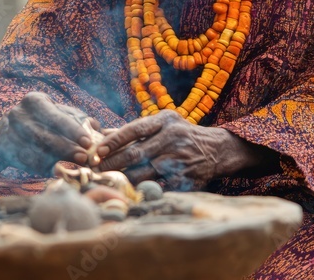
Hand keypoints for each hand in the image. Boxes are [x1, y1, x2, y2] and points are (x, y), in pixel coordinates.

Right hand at [0, 92, 100, 175]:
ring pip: (34, 151)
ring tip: (73, 167)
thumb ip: (76, 119)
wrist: (6, 128)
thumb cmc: (40, 120)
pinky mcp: (2, 148)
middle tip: (83, 158)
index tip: (87, 143)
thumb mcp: (56, 112)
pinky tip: (56, 171)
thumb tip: (96, 127)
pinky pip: (25, 162)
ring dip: (55, 161)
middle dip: (66, 149)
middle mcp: (19, 114)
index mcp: (34, 101)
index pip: (56, 117)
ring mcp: (8, 132)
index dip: (73, 131)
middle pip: (44, 136)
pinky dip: (42, 169)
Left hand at [96, 110, 266, 188]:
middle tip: (97, 170)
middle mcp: (173, 137)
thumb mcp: (161, 124)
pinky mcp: (187, 177)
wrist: (216, 148)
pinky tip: (133, 192)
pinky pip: (161, 187)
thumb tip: (100, 132)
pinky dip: (146, 190)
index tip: (97, 151)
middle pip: (136, 153)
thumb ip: (132, 130)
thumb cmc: (180, 135)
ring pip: (145, 172)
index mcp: (165, 121)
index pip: (134, 129)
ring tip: (110, 181)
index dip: (114, 141)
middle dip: (113, 163)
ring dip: (125, 179)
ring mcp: (181, 158)